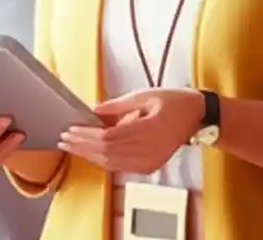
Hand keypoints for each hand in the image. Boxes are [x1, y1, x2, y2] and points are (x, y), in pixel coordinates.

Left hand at [58, 89, 202, 173]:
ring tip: (72, 146)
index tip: (70, 130)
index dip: (86, 137)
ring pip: (111, 164)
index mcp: (150, 130)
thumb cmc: (176, 103)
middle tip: (64, 139)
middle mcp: (149, 151)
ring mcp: (150, 162)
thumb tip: (93, 111)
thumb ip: (117, 105)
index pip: (108, 139)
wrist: (198, 117)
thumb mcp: (145, 95)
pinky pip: (120, 167)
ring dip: (89, 155)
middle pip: (107, 154)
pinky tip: (91, 152)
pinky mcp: (149, 167)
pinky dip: (103, 160)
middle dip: (82, 147)